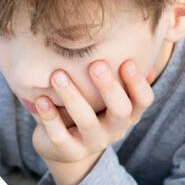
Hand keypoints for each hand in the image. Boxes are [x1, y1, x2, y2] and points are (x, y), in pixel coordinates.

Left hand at [31, 60, 153, 184]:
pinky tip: (42, 100)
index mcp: (128, 113)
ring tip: (57, 75)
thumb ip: (110, 73)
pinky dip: (50, 117)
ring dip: (72, 97)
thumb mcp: (102, 94)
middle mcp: (116, 130)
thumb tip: (122, 33)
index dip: (138, 84)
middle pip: (120, 111)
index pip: (143, 101)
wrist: (65, 145)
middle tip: (96, 64)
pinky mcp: (70, 151)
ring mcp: (93, 143)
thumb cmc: (88, 107)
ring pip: (86, 122)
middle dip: (108, 87)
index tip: (127, 62)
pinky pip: (60, 136)